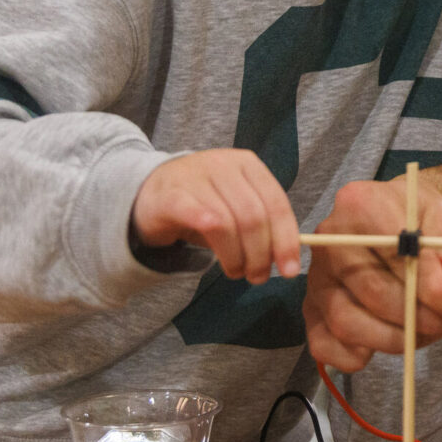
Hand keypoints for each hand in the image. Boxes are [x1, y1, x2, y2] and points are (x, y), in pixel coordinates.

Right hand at [131, 150, 300, 282]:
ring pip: (227, 222)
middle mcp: (223, 165)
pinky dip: (216, 245)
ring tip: (237, 272)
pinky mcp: (171, 195)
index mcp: (248, 164)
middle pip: (253, 215)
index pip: (276, 203)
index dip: (286, 239)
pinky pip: (198, 219)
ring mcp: (195, 177)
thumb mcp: (237, 206)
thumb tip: (287, 259)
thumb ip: (263, 225)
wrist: (151, 191)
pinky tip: (221, 262)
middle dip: (261, 254)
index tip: (290, 269)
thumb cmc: (203, 202)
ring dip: (237, 257)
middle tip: (259, 277)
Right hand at [303, 177, 441, 371]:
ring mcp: (317, 278)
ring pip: (348, 323)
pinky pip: (326, 345)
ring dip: (396, 339)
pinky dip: (357, 356)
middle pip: (373, 292)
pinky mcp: (312, 308)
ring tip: (429, 331)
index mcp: (359, 205)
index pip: (395, 252)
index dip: (431, 286)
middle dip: (420, 318)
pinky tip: (389, 340)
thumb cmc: (415, 219)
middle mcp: (328, 240)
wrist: (392, 218)